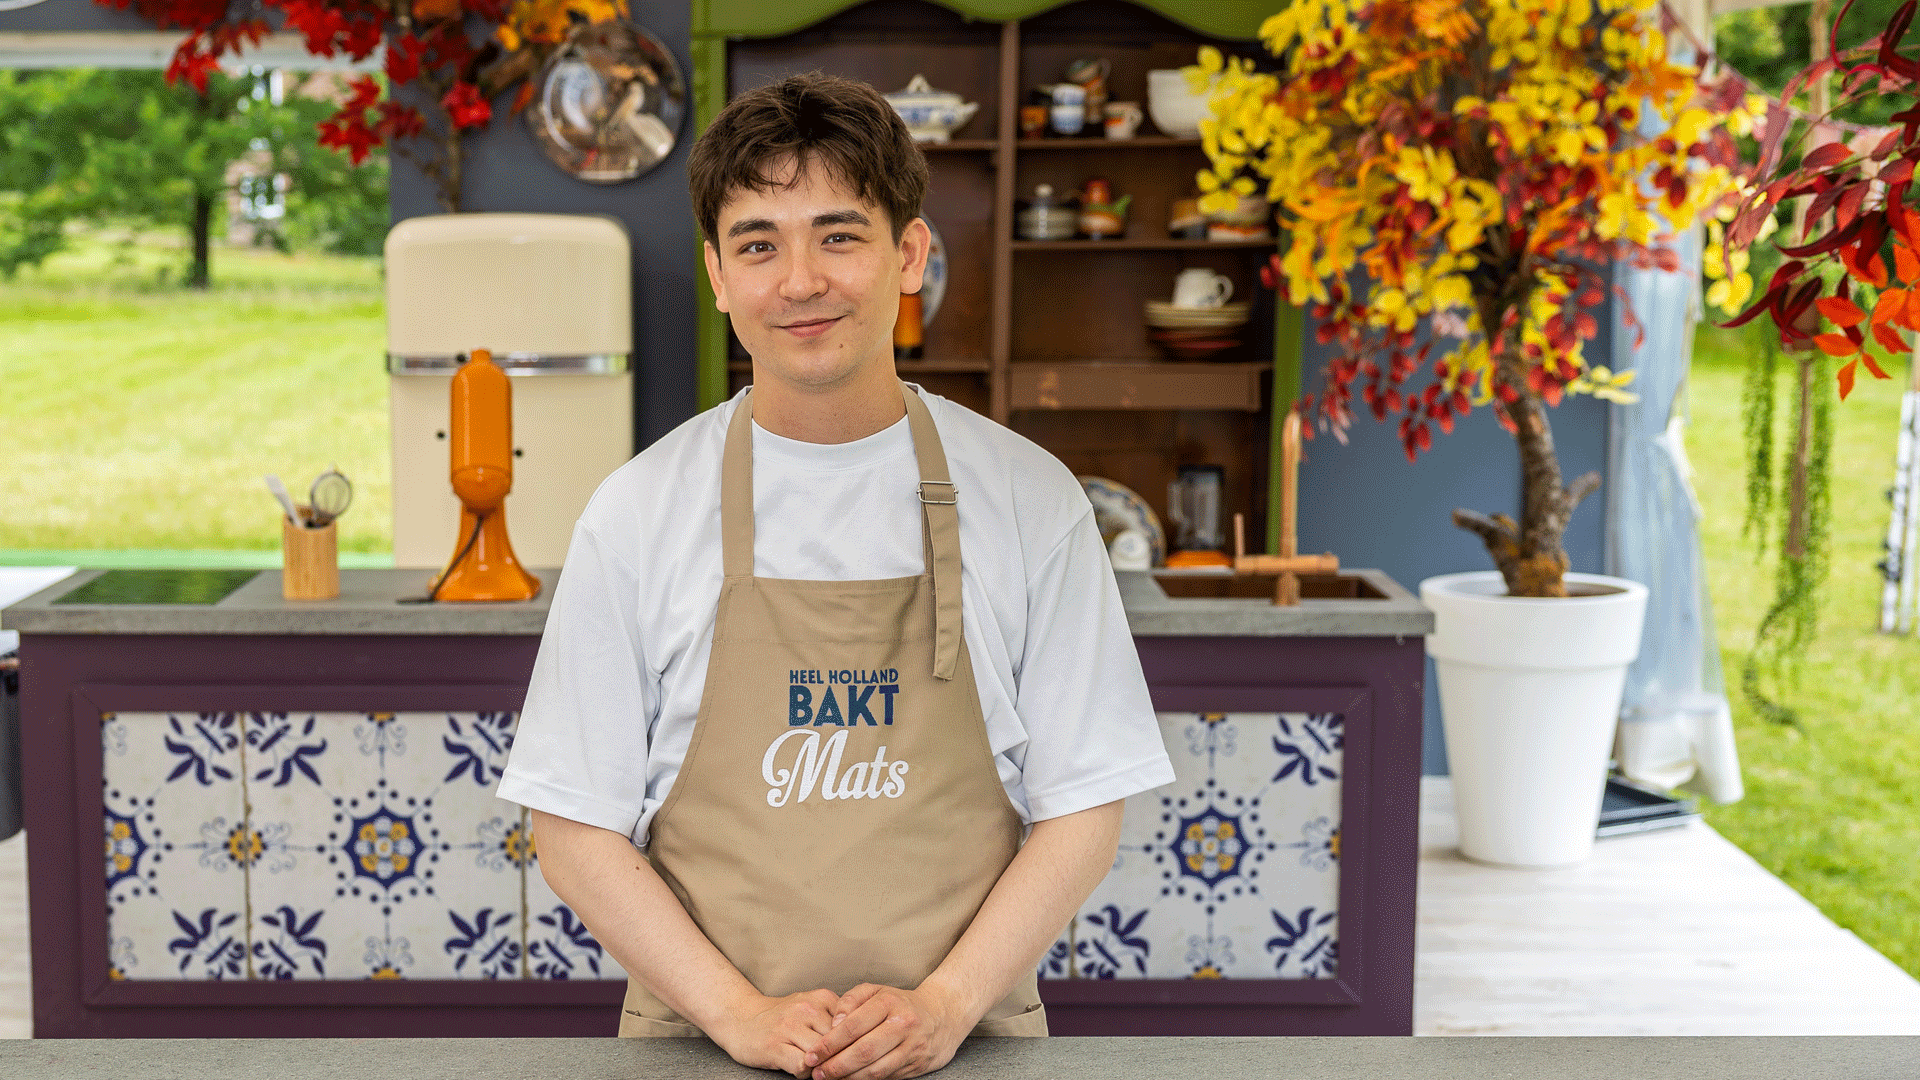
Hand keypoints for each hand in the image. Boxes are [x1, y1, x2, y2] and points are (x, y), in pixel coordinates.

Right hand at [708, 989, 842, 1076]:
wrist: (741, 1018)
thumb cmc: (782, 1017)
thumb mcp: (812, 1008)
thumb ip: (834, 1020)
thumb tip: (861, 1043)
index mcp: (821, 998)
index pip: (851, 1025)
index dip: (852, 1043)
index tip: (850, 1053)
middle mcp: (807, 1009)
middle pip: (838, 1041)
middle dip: (838, 1057)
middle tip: (834, 1065)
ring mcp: (789, 1026)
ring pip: (822, 1054)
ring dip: (821, 1066)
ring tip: (814, 1066)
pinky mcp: (774, 1046)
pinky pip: (802, 1066)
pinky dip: (804, 1073)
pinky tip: (798, 1068)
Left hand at [803, 983, 971, 1079]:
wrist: (943, 1014)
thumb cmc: (901, 1003)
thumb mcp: (876, 991)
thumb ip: (850, 1000)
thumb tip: (834, 1022)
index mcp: (889, 1003)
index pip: (853, 1026)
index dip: (829, 1043)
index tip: (812, 1054)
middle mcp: (902, 1024)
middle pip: (863, 1051)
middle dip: (835, 1065)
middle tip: (817, 1072)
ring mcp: (911, 1047)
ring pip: (875, 1069)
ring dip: (849, 1078)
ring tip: (829, 1079)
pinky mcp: (916, 1064)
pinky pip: (887, 1077)